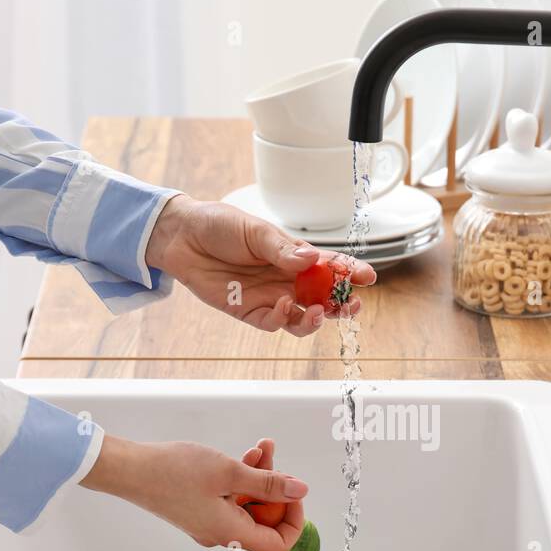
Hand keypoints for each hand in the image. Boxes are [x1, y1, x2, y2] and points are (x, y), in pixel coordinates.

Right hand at [80, 435, 306, 550]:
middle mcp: (222, 533)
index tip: (293, 493)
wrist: (129, 468)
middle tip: (273, 458)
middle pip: (264, 520)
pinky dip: (241, 477)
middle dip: (275, 487)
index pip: (279, 544)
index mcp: (231, 533)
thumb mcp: (229, 472)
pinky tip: (247, 454)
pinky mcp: (199, 507)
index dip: (293, 521)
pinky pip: (231, 497)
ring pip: (248, 503)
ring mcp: (209, 521)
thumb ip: (268, 483)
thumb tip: (301, 491)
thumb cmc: (173, 471)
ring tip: (262, 447)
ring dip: (260, 476)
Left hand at [145, 194, 375, 335]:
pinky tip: (282, 306)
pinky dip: (282, 319)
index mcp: (294, 256)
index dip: (349, 272)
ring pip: (302, 318)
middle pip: (322, 298)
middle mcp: (286, 279)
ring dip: (315, 320)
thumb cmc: (219, 226)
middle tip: (351, 305)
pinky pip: (274, 323)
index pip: (329, 266)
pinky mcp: (250, 312)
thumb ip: (282, 249)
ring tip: (318, 312)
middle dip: (340, 304)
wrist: (183, 238)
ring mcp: (270, 298)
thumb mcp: (254, 231)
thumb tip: (310, 259)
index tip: (367, 277)